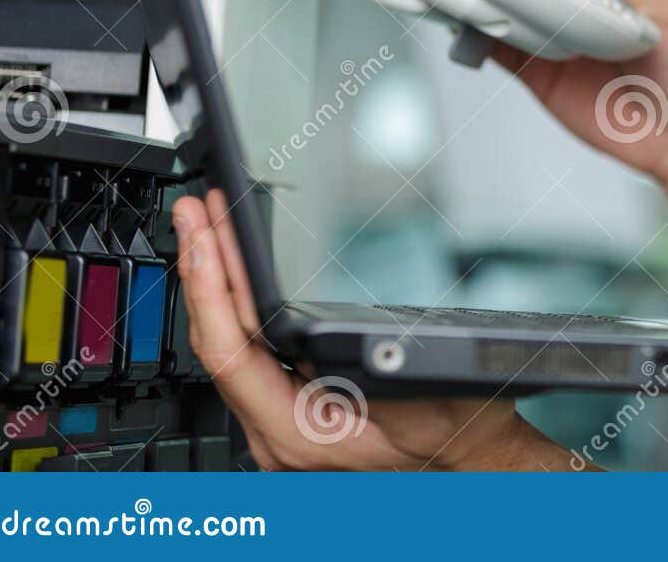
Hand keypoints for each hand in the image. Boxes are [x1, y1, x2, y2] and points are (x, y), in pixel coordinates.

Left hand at [173, 190, 587, 470]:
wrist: (472, 455)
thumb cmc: (458, 432)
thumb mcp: (431, 400)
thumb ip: (378, 377)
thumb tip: (335, 344)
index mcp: (299, 434)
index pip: (230, 353)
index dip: (212, 287)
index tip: (205, 236)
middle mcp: (275, 434)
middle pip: (217, 343)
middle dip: (205, 270)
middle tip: (195, 212)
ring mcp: (277, 422)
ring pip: (228, 344)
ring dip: (217, 282)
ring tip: (208, 227)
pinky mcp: (287, 405)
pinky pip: (245, 350)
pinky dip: (235, 302)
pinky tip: (234, 270)